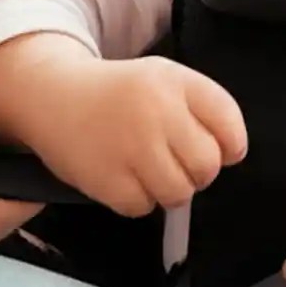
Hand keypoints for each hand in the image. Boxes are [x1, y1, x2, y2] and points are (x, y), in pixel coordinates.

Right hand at [0, 33, 247, 217]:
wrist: (52, 96)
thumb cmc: (118, 94)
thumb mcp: (164, 79)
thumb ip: (203, 108)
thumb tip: (233, 154)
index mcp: (175, 81)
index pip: (229, 123)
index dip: (230, 144)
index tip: (216, 147)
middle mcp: (156, 111)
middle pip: (208, 165)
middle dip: (197, 171)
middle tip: (174, 161)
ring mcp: (130, 146)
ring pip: (180, 192)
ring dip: (169, 188)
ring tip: (148, 170)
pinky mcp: (106, 179)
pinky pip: (144, 207)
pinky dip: (137, 199)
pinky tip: (124, 176)